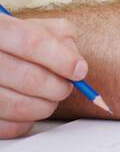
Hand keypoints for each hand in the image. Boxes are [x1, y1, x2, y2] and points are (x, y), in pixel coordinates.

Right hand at [0, 15, 86, 138]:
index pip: (31, 41)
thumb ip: (59, 36)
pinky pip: (6, 126)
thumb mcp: (34, 25)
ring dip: (45, 106)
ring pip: (16, 105)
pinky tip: (30, 108)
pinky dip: (26, 121)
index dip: (61, 59)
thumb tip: (75, 62)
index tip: (79, 71)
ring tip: (51, 98)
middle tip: (66, 87)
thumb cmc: (14, 41)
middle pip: (27, 77)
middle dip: (57, 87)